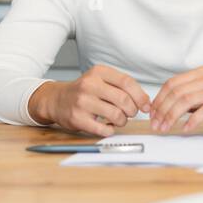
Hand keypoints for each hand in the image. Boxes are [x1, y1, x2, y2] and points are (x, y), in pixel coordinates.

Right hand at [31, 65, 150, 136]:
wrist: (56, 100)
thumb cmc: (84, 91)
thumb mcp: (100, 79)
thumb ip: (121, 86)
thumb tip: (145, 101)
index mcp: (98, 72)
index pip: (127, 82)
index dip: (140, 96)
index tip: (146, 106)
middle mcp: (89, 85)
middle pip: (123, 100)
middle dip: (132, 110)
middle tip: (130, 113)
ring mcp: (82, 102)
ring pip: (116, 115)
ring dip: (122, 121)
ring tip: (118, 120)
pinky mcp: (78, 118)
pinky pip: (103, 129)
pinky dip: (110, 130)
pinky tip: (107, 126)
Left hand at [149, 66, 202, 134]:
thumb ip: (186, 96)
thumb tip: (160, 107)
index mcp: (200, 74)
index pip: (172, 83)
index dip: (159, 99)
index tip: (152, 114)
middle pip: (176, 92)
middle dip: (162, 110)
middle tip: (155, 125)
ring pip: (186, 100)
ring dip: (172, 116)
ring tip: (165, 128)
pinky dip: (191, 121)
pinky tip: (185, 129)